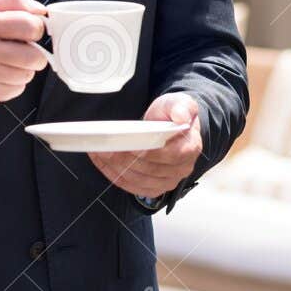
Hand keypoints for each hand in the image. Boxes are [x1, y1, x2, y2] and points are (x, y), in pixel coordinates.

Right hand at [0, 0, 48, 103]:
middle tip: (22, 48)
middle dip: (34, 53)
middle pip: (35, 57)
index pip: (31, 26)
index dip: (36, 28)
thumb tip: (40, 11)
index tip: (29, 30)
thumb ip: (15, 0)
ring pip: (27, 76)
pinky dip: (12, 83)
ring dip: (23, 69)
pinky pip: (15, 90)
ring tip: (6, 60)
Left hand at [88, 93, 203, 199]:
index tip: (127, 143)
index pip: (168, 154)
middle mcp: (182, 169)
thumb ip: (182, 107)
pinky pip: (132, 187)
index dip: (147, 151)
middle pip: (149, 169)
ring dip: (115, 168)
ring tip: (99, 152)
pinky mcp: (154, 188)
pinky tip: (103, 162)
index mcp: (191, 148)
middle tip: (104, 147)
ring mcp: (168, 181)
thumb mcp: (180, 102)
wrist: (170, 126)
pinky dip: (114, 175)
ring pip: (137, 180)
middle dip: (124, 159)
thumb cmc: (172, 114)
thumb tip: (181, 118)